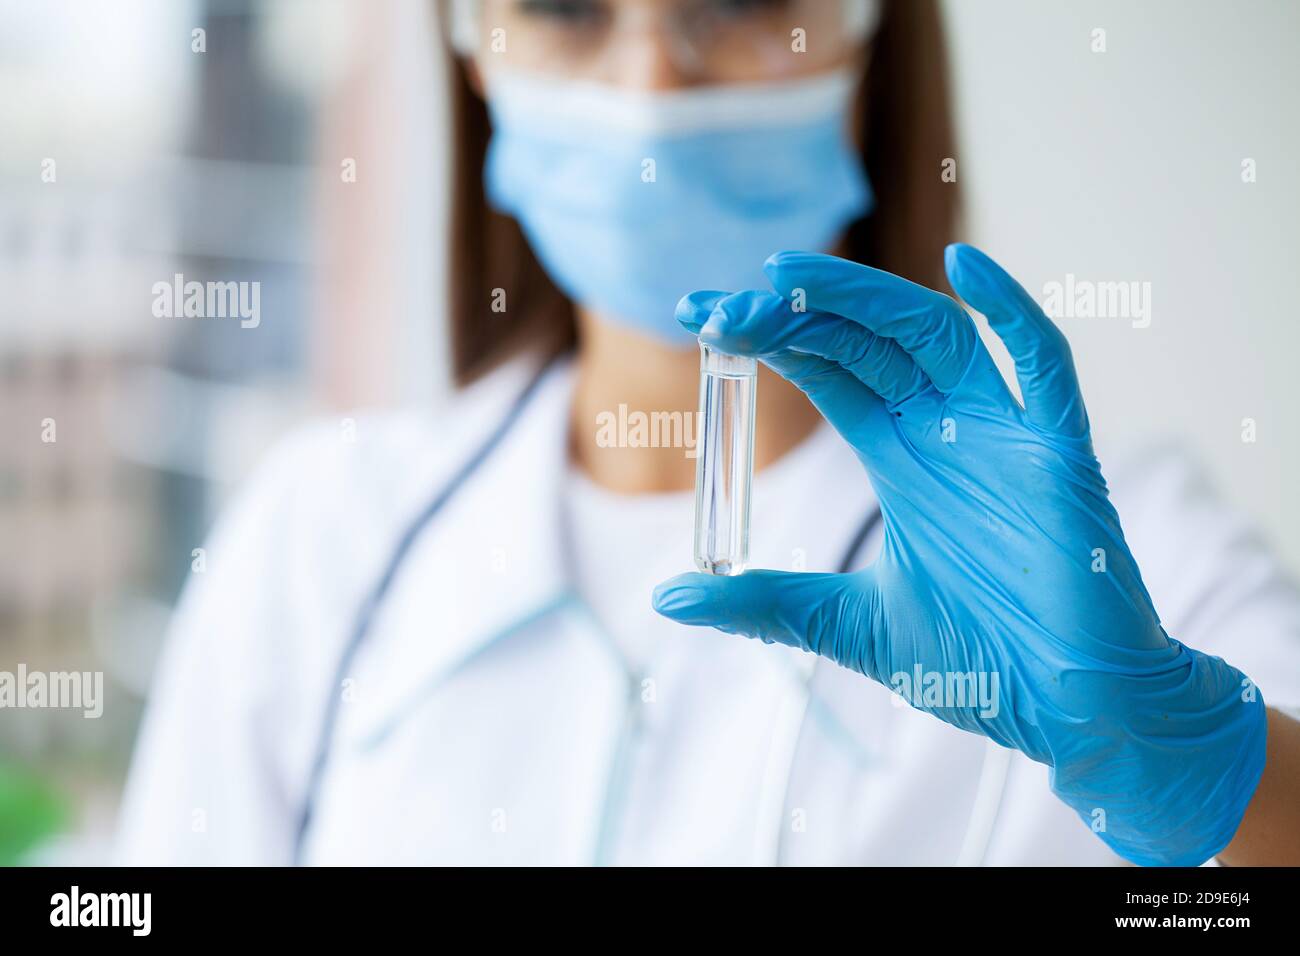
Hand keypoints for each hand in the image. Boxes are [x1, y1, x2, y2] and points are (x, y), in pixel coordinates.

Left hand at [653, 244, 1266, 865]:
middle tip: (720, 305)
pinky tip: (964, 266)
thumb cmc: (977, 664)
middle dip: (793, 316)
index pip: (828, 371)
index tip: (700, 318)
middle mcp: (947, 432)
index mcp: (901, 458)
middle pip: (865, 343)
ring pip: (933, 337)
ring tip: (787, 274)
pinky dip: (1012, 312)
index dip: (770, 339)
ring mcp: (1004, 436)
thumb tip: (666, 598)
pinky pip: (1046, 368)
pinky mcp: (1060, 457)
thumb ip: (764, 605)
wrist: (1068, 712)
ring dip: (863, 300)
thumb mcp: (845, 625)